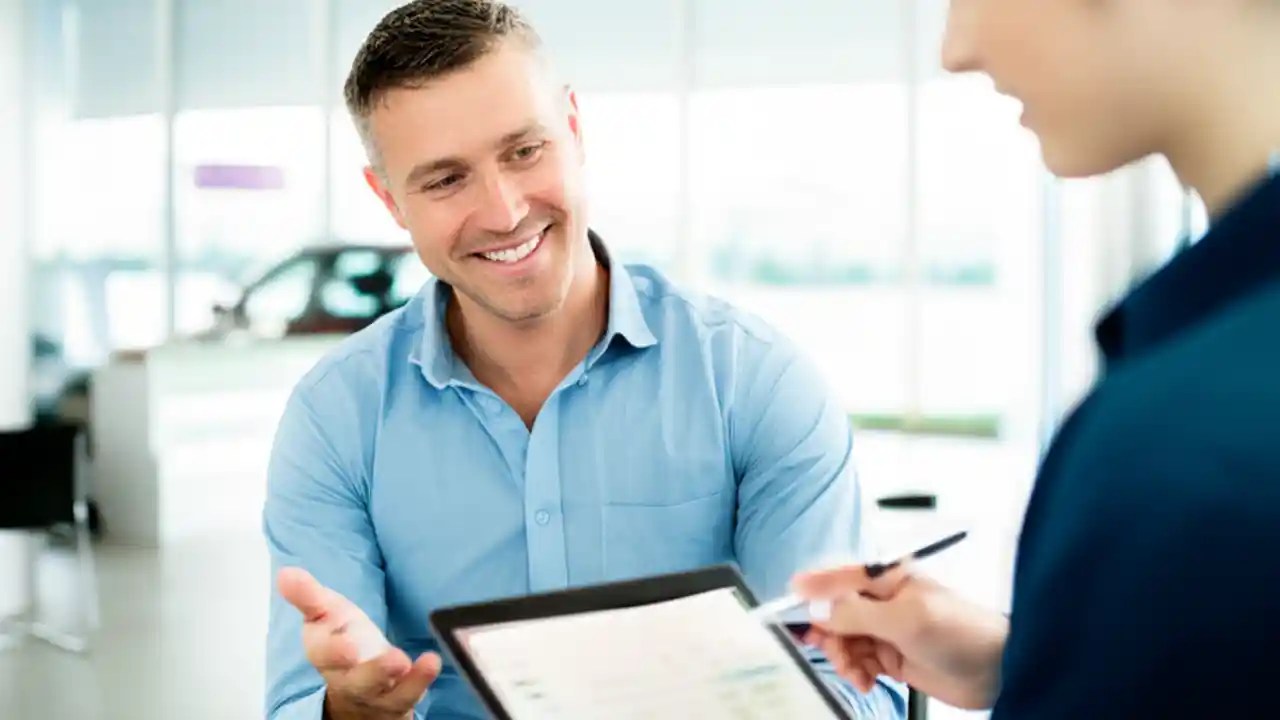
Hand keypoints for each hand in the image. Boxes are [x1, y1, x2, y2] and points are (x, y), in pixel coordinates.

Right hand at [278, 567, 441, 719]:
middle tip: (397, 661)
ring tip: (429, 663)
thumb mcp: (324, 613)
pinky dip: (424, 681)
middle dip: (376, 673)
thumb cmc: (340, 640)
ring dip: (411, 682)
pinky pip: (412, 696)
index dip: (334, 652)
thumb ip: (307, 595)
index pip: (324, 656)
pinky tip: (433, 662)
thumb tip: (285, 573)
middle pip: (359, 682)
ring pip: (390, 695)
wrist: (356, 684)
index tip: (350, 646)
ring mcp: (377, 694)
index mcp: (325, 655)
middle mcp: (349, 680)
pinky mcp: (400, 699)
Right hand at [792, 564, 1007, 709]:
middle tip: (831, 650)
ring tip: (858, 674)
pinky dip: (856, 673)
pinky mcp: (892, 656)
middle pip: (835, 613)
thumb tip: (818, 611)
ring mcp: (887, 629)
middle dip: (829, 633)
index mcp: (888, 578)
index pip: (838, 576)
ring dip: (844, 658)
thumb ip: (857, 614)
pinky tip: (866, 681)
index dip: (811, 588)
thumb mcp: (905, 619)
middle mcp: (884, 600)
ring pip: (844, 640)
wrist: (999, 670)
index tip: (786, 601)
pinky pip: (859, 661)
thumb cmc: (963, 632)